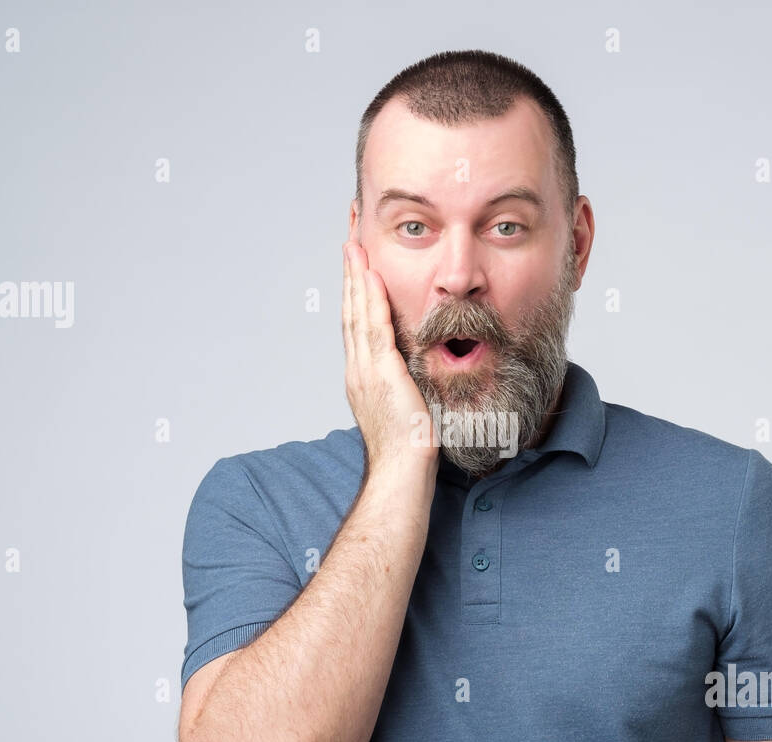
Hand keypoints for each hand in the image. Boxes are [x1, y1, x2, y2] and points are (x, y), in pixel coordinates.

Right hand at [342, 240, 437, 476]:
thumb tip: (422, 374)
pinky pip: (374, 328)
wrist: (402, 472)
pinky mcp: (380, 373)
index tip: (357, 264)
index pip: (357, 324)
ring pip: (357, 312)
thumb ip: (410, 386)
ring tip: (354, 243)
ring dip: (356, 276)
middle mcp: (358, 369)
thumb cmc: (410, 451)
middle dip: (350, 274)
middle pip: (350, 310)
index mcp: (363, 377)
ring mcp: (365, 370)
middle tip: (349, 239)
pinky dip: (371, 299)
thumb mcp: (409, 408)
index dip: (356, 292)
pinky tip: (371, 276)